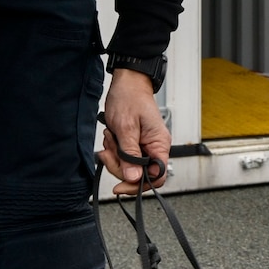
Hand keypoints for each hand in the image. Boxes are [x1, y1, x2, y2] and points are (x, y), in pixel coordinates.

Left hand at [98, 66, 170, 196]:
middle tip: (108, 151)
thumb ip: (130, 155)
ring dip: (115, 156)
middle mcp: (155, 148)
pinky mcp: (136, 143)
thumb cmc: (130, 98)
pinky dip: (114, 151)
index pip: (156, 177)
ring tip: (110, 138)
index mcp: (159, 145)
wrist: (127, 82)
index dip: (138, 184)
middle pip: (139, 174)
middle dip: (119, 166)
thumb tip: (133, 179)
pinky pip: (125, 157)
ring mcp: (146, 146)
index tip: (120, 185)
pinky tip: (111, 138)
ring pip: (129, 166)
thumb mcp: (126, 128)